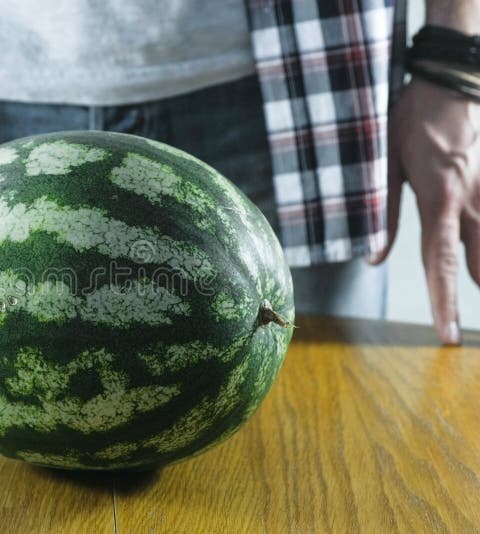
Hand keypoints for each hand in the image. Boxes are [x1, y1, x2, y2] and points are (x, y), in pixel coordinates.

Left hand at [371, 79, 479, 344]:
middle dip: (468, 286)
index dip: (442, 303)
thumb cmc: (411, 120)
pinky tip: (473, 234)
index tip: (446, 335)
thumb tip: (373, 259)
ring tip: (469, 267)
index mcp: (437, 201)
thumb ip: (383, 217)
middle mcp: (471, 201)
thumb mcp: (383, 166)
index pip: (439, 265)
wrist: (452, 78)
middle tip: (458, 306)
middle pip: (478, 264)